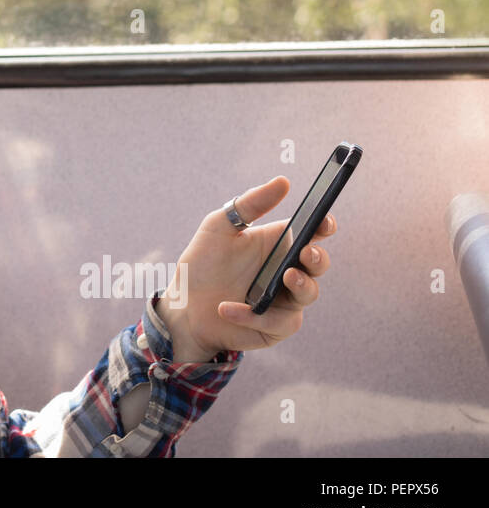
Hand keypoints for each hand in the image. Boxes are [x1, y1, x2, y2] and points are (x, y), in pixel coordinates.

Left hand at [155, 177, 335, 361]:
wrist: (183, 306)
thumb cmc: (203, 264)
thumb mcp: (219, 227)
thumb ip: (250, 204)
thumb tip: (283, 181)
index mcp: (278, 244)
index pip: (312, 232)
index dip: (325, 225)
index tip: (325, 221)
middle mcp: (287, 271)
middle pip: (318, 263)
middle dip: (318, 258)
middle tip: (304, 253)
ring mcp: (285, 300)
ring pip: (309, 294)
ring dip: (301, 286)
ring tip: (284, 277)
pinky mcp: (275, 326)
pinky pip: (278, 322)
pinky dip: (253, 315)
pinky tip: (227, 308)